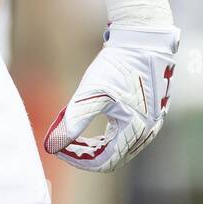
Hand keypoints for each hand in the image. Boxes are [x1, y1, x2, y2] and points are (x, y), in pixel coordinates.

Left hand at [44, 23, 178, 172]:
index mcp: (136, 131)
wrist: (143, 41)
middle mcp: (147, 132)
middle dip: (84, 153)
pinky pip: (123, 134)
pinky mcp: (147, 113)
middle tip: (61, 141)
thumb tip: (52, 144)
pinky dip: (104, 135)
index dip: (77, 159)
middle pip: (111, 157)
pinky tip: (88, 123)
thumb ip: (74, 120)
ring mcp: (150, 123)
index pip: (104, 162)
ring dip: (93, 145)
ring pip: (117, 147)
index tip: (57, 147)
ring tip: (70, 134)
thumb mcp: (93, 92)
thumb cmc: (119, 65)